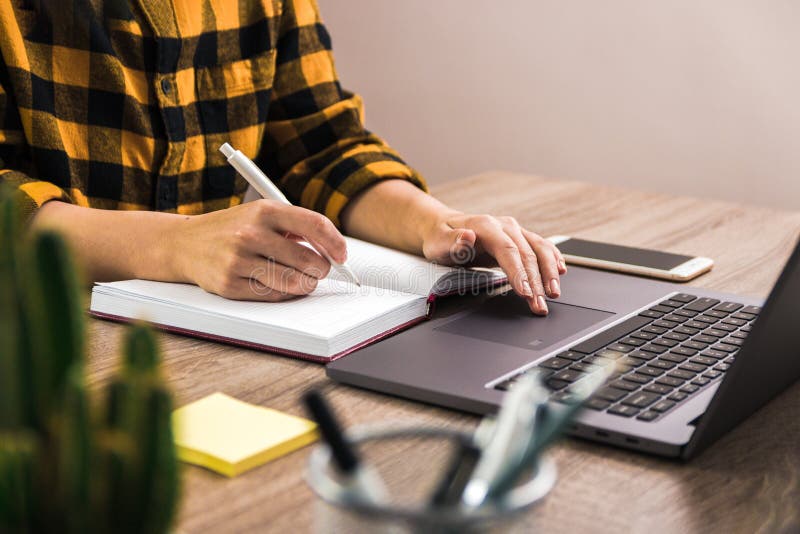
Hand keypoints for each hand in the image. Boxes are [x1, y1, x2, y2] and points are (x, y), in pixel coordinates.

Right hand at [174, 200, 346, 300]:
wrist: (183, 243)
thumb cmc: (232, 229)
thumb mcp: (261, 214)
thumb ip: (295, 227)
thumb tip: (333, 251)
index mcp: (264, 210)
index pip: (314, 224)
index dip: (335, 243)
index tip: (342, 255)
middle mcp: (251, 233)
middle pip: (308, 260)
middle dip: (321, 270)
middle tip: (319, 271)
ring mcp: (238, 260)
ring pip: (293, 283)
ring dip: (305, 285)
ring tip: (302, 280)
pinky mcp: (229, 284)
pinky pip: (273, 296)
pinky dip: (282, 293)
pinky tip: (277, 284)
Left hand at [421, 211, 566, 314]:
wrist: (444, 226)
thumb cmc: (441, 238)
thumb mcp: (438, 242)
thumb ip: (452, 242)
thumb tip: (467, 237)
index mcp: (486, 226)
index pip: (508, 250)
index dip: (519, 272)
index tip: (526, 292)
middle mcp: (504, 226)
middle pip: (527, 253)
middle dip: (537, 282)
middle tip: (539, 305)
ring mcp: (515, 230)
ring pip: (540, 249)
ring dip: (550, 272)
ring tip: (554, 293)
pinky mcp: (520, 237)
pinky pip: (542, 246)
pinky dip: (553, 258)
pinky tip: (561, 271)